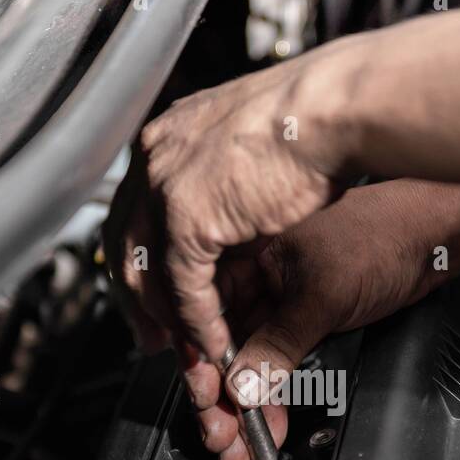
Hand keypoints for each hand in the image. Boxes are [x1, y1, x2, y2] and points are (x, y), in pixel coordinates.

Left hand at [106, 45, 355, 387]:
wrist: (334, 106)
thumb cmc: (315, 119)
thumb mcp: (253, 147)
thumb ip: (229, 182)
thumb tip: (230, 213)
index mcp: (169, 135)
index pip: (133, 212)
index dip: (141, 262)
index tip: (153, 296)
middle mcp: (156, 157)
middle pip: (125, 245)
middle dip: (139, 303)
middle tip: (154, 340)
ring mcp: (164, 185)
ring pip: (149, 273)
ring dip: (173, 323)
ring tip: (195, 352)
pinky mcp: (186, 216)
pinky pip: (182, 286)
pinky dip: (199, 323)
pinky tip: (217, 342)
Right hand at [193, 184, 445, 459]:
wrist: (434, 238)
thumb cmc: (383, 236)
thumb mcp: (322, 296)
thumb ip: (279, 344)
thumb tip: (243, 386)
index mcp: (247, 259)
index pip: (207, 319)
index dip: (202, 365)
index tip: (207, 403)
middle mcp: (257, 284)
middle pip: (222, 350)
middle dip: (219, 400)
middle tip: (222, 438)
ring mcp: (282, 307)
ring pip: (249, 365)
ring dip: (243, 409)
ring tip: (240, 446)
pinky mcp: (307, 326)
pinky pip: (279, 368)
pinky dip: (272, 398)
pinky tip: (268, 424)